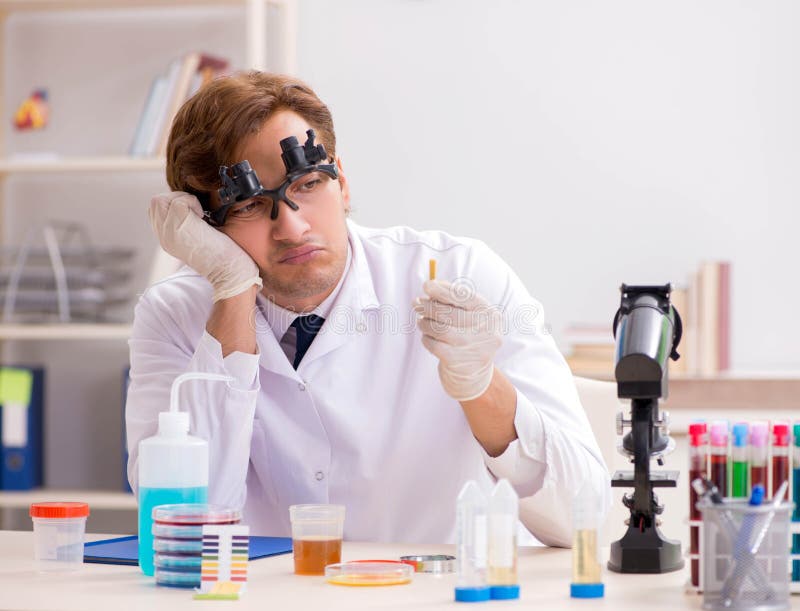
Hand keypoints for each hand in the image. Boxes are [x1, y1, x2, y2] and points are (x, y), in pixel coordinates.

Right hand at [149, 192, 262, 301]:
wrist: (229, 272)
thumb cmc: (223, 255)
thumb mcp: (198, 238)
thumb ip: (189, 224)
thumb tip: (193, 206)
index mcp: (168, 239)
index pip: (157, 211)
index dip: (175, 203)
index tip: (194, 211)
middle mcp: (164, 237)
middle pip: (155, 203)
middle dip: (177, 197)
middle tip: (197, 210)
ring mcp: (168, 233)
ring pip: (160, 200)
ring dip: (183, 199)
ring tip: (199, 214)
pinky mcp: (179, 227)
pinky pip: (178, 202)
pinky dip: (192, 202)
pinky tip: (204, 217)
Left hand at [414, 279, 502, 401]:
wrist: (473, 374)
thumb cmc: (468, 336)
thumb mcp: (470, 316)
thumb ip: (455, 299)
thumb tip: (433, 284)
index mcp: (490, 314)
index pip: (464, 297)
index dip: (443, 290)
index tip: (427, 285)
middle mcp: (486, 330)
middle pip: (449, 313)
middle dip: (428, 306)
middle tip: (416, 303)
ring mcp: (472, 347)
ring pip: (439, 329)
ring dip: (425, 323)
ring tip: (421, 321)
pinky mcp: (458, 361)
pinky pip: (434, 344)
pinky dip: (426, 338)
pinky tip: (427, 337)